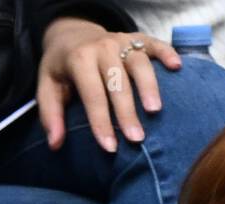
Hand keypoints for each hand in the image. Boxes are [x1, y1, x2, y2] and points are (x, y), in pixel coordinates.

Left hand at [37, 18, 181, 151]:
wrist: (72, 35)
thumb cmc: (63, 69)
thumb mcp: (48, 87)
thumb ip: (50, 115)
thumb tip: (54, 145)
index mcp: (79, 59)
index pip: (92, 94)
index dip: (100, 121)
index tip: (110, 148)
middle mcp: (102, 47)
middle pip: (117, 81)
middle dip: (126, 111)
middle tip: (136, 138)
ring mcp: (122, 41)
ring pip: (138, 63)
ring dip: (149, 86)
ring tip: (155, 111)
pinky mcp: (137, 38)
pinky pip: (154, 43)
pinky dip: (166, 52)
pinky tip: (177, 67)